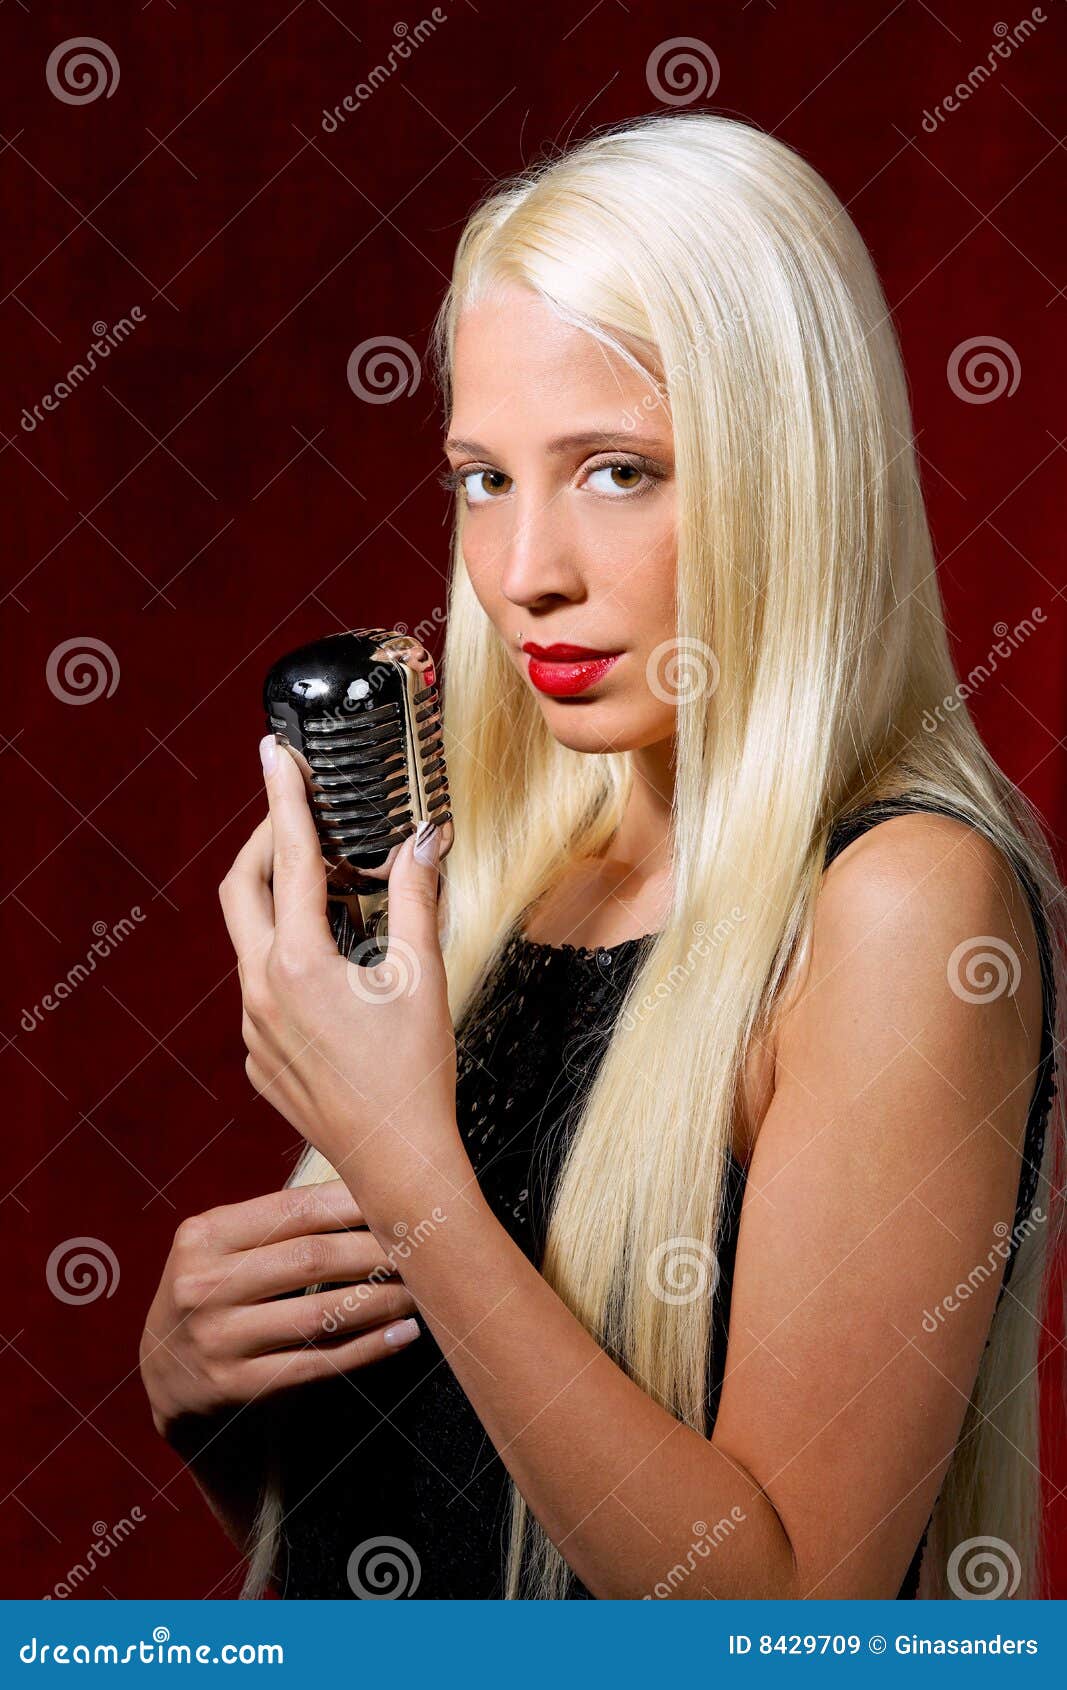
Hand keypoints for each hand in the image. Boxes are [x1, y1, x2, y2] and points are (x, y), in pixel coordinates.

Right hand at [139, 1180, 421, 1441]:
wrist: (165, 1376)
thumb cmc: (214, 1293)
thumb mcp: (221, 1247)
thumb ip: (276, 1221)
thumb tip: (367, 1188)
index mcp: (203, 1237)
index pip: (294, 1209)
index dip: (355, 1203)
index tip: (402, 1199)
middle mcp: (204, 1285)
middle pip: (311, 1259)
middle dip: (377, 1250)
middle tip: (423, 1247)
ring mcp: (218, 1340)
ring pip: (320, 1314)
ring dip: (381, 1300)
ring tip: (420, 1290)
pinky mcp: (237, 1387)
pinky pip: (318, 1363)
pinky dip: (368, 1347)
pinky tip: (403, 1333)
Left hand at [218, 735, 467, 1226]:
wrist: (396, 1165)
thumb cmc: (414, 1077)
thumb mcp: (421, 978)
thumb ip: (414, 901)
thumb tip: (423, 842)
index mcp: (300, 964)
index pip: (290, 857)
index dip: (284, 797)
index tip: (274, 753)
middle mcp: (261, 992)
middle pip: (242, 889)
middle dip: (265, 843)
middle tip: (299, 817)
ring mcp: (252, 1029)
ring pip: (251, 942)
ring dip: (282, 907)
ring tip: (335, 898)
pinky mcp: (258, 1058)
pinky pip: (260, 990)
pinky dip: (287, 960)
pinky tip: (333, 974)